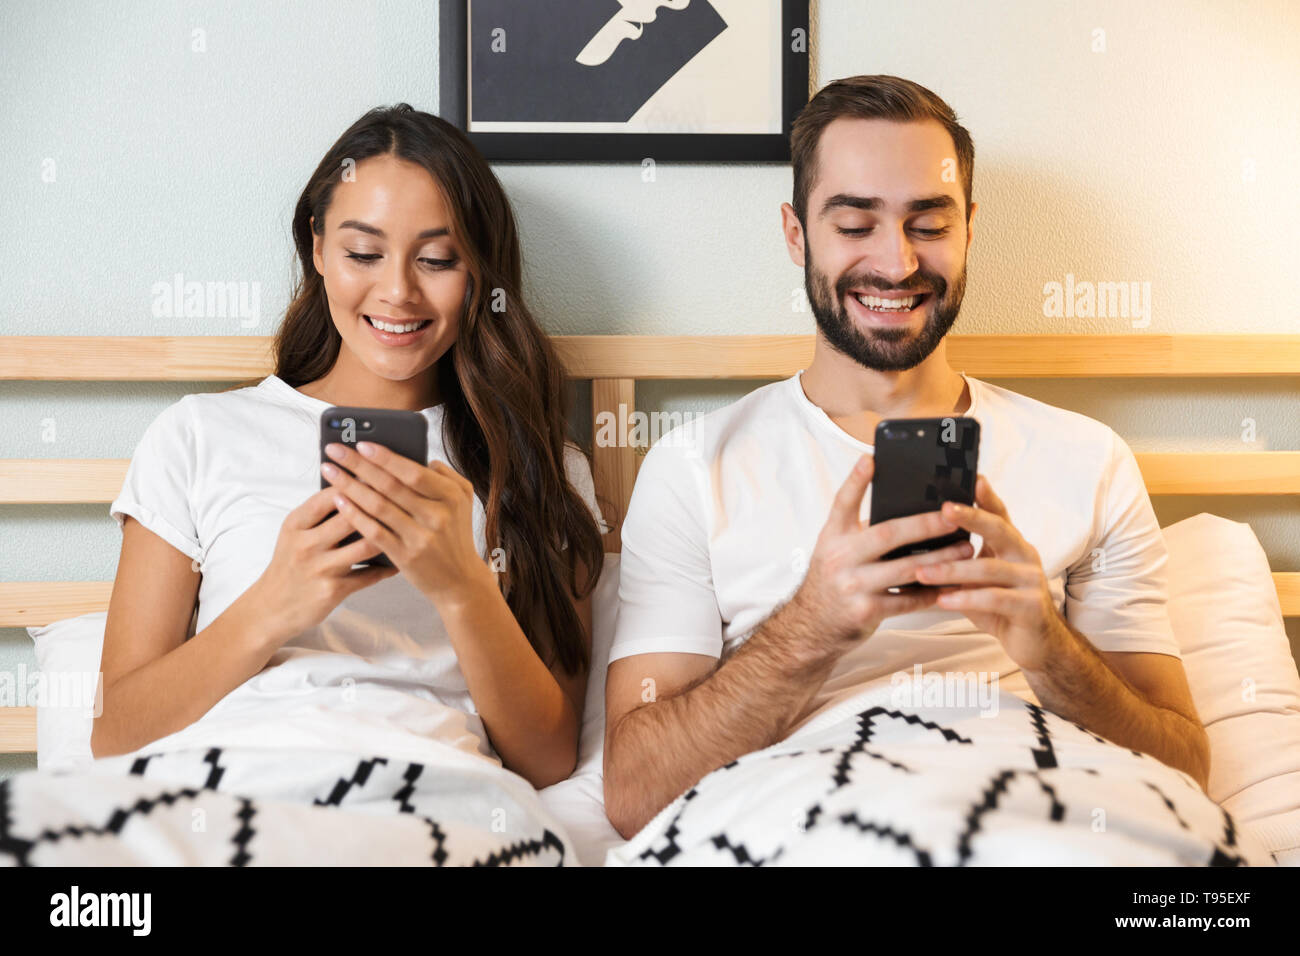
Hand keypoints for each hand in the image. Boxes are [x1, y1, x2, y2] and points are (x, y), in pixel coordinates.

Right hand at [244, 487, 399, 648]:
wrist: (271, 608)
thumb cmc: (289, 564)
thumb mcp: (294, 534)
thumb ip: (319, 513)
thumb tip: (354, 486)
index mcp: (296, 524)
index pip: (329, 495)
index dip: (356, 481)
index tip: (378, 470)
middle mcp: (307, 544)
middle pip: (351, 516)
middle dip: (379, 504)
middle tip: (404, 495)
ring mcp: (321, 568)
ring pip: (366, 546)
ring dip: (388, 535)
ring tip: (407, 526)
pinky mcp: (333, 591)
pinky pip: (369, 576)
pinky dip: (388, 567)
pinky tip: (400, 559)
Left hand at [321, 441, 496, 609]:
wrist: (460, 580)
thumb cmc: (455, 535)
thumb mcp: (463, 501)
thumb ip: (445, 476)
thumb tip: (420, 458)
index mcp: (451, 496)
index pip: (413, 471)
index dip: (385, 457)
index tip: (361, 444)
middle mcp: (438, 516)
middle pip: (390, 485)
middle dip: (358, 464)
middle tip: (334, 450)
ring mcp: (420, 537)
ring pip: (378, 506)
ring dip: (349, 486)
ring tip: (330, 472)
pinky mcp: (405, 556)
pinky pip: (374, 531)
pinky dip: (354, 514)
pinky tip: (339, 501)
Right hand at [789, 453, 974, 662]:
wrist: (812, 626)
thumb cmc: (834, 579)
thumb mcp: (836, 549)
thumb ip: (862, 531)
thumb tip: (908, 509)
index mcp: (832, 537)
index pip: (842, 503)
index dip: (856, 480)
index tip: (871, 458)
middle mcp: (839, 558)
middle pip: (887, 534)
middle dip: (925, 524)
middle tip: (953, 515)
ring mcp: (852, 586)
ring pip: (906, 569)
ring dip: (940, 559)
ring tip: (965, 549)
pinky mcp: (866, 612)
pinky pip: (907, 601)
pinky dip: (932, 592)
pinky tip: (951, 584)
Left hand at [913, 474, 1066, 670]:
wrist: (1035, 643)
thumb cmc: (999, 606)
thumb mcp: (976, 580)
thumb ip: (958, 561)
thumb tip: (913, 546)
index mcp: (1011, 544)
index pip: (998, 513)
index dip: (986, 496)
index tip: (971, 477)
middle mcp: (1024, 555)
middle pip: (999, 529)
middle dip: (971, 518)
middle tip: (943, 510)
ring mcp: (1031, 580)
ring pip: (989, 569)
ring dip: (952, 570)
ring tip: (923, 571)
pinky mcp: (1030, 606)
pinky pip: (994, 599)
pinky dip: (965, 599)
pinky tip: (942, 600)